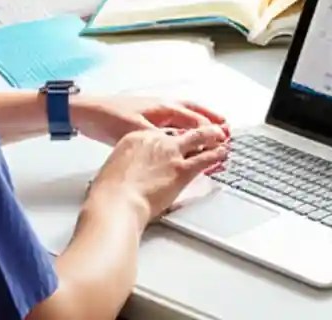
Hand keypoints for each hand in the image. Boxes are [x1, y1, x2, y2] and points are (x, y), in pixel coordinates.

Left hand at [71, 95, 227, 145]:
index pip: (194, 119)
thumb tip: (180, 146)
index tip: (224, 138)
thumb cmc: (108, 119)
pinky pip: (173, 123)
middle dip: (211, 120)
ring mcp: (154, 112)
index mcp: (163, 108)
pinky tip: (184, 137)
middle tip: (227, 129)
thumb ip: (161, 138)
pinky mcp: (146, 120)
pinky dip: (184, 128)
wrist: (86, 113)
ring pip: (184, 117)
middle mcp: (162, 107)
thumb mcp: (137, 130)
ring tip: (213, 130)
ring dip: (199, 122)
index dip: (211, 128)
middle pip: (194, 112)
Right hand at [88, 125, 229, 222]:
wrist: (116, 201)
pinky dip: (216, 155)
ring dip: (212, 137)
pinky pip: (205, 159)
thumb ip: (129, 166)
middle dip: (196, 131)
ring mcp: (171, 153)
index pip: (161, 132)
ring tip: (221, 137)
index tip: (177, 138)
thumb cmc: (110, 191)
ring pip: (198, 139)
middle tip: (206, 130)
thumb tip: (131, 174)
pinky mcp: (182, 169)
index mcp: (137, 137)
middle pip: (181, 131)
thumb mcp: (115, 168)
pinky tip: (222, 154)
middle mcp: (156, 140)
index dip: (173, 136)